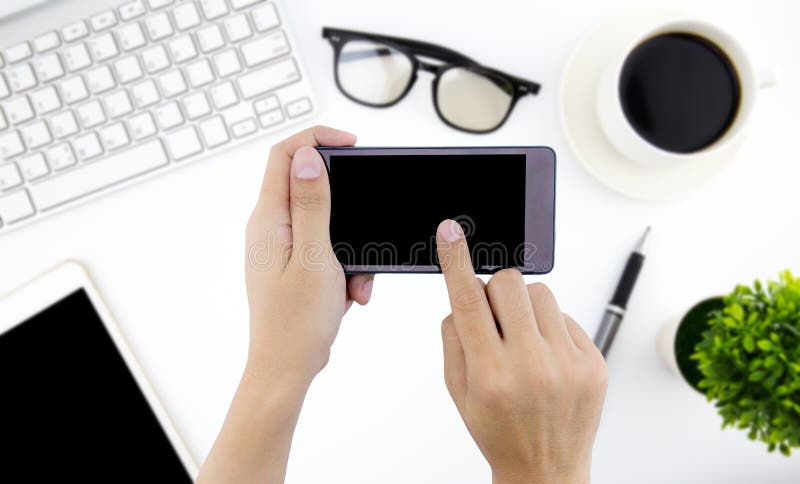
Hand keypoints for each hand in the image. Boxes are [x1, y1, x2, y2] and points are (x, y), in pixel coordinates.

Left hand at [244, 125, 373, 388]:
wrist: (287, 368)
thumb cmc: (297, 322)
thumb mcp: (314, 256)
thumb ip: (311, 203)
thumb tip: (308, 155)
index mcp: (268, 218)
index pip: (285, 155)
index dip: (319, 139)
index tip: (352, 144)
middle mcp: (270, 227)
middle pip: (312, 189)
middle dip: (347, 208)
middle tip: (362, 232)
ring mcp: (282, 246)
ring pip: (327, 224)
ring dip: (350, 248)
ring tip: (355, 282)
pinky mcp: (296, 264)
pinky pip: (328, 250)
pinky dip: (346, 268)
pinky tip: (349, 294)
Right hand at [436, 219, 606, 483]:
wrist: (545, 471)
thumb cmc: (498, 432)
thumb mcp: (458, 392)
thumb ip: (454, 339)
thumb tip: (463, 296)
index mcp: (491, 375)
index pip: (468, 301)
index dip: (455, 260)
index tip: (450, 232)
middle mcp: (532, 366)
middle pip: (509, 284)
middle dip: (495, 292)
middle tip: (493, 318)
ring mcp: (568, 364)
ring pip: (541, 293)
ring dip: (524, 307)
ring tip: (522, 340)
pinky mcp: (593, 363)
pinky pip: (566, 316)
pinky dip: (550, 327)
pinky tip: (546, 356)